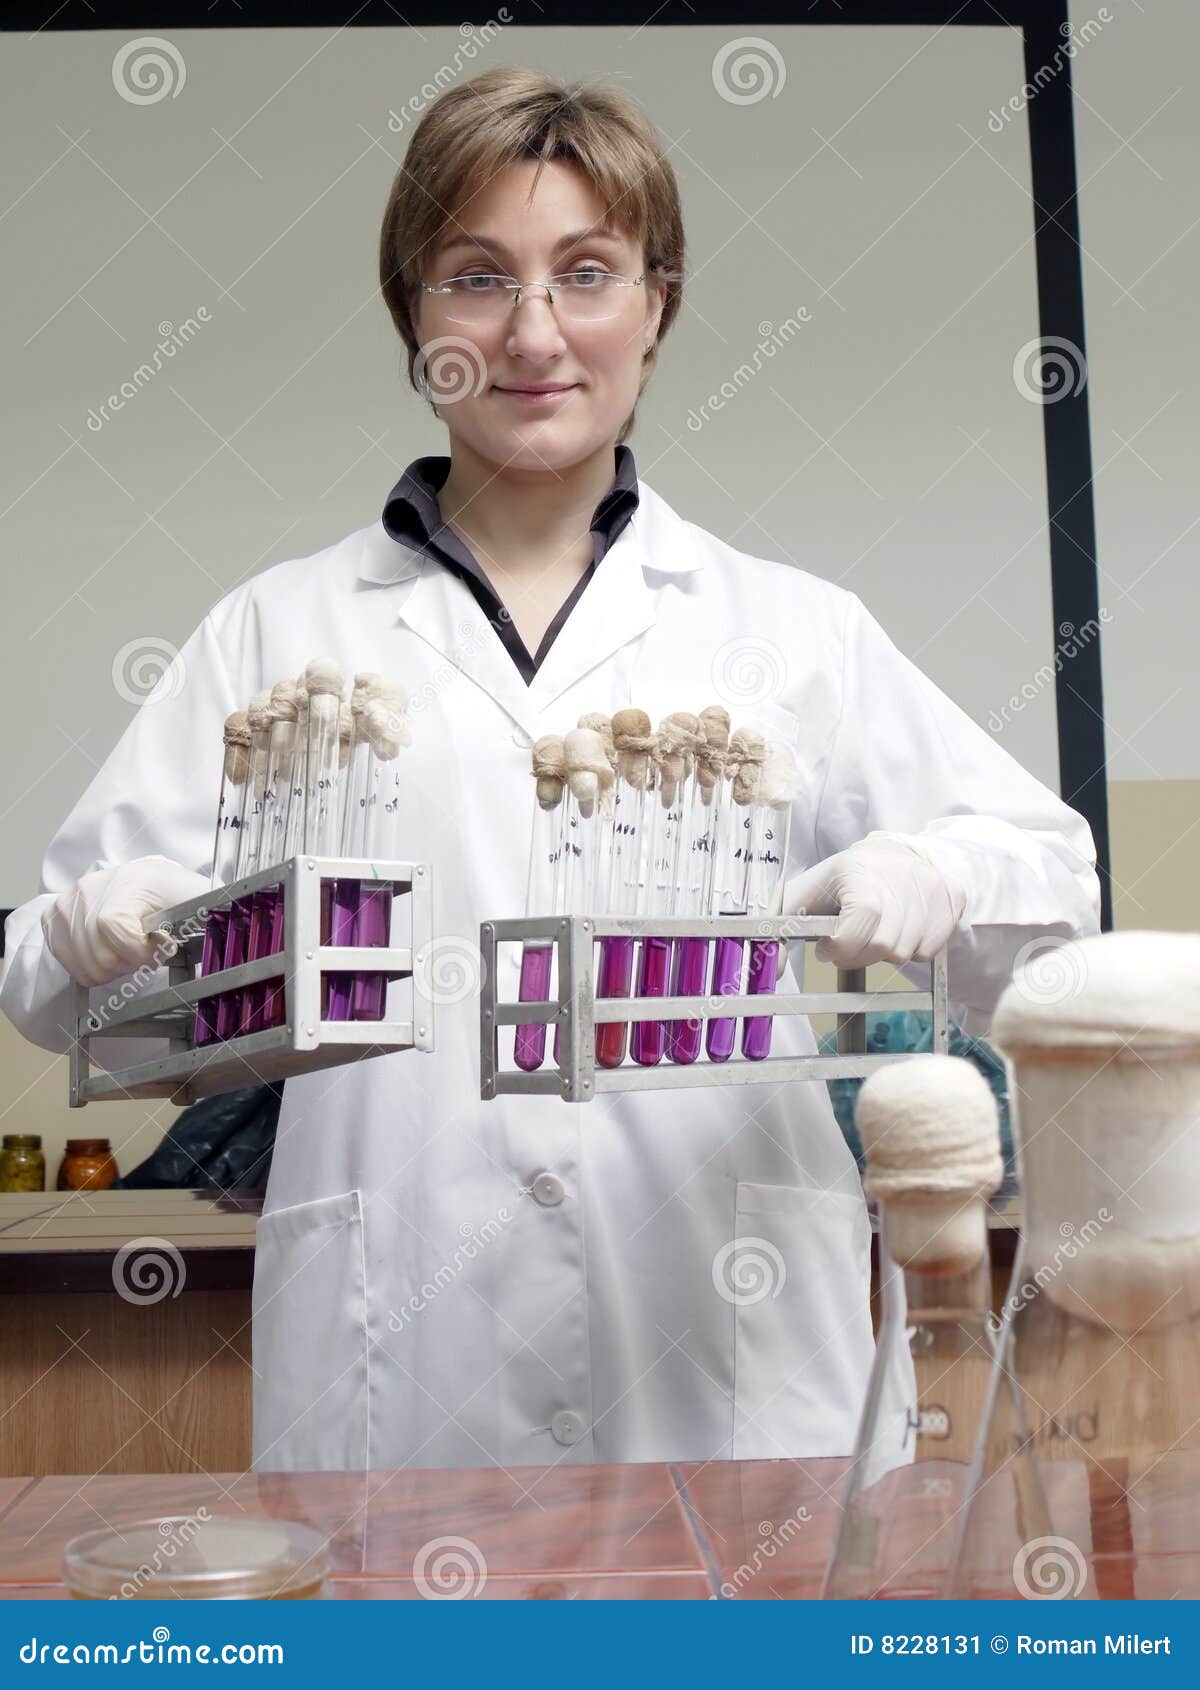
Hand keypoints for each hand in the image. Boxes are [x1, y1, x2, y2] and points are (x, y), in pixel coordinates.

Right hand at [42, 855, 210, 987]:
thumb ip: (207, 911)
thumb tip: (223, 920)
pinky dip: (92, 966)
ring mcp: (67, 903)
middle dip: (130, 964)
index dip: (138, 952)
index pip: (112, 927)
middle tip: (146, 952)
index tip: (162, 949)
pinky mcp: (53, 917)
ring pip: (84, 965)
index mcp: (126, 881)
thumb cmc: (174, 893)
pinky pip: (68, 962)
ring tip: (129, 950)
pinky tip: (110, 951)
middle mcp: (89, 889)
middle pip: (99, 955)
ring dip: (113, 968)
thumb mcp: (198, 898)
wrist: (149, 880)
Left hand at [777, 832, 965, 974]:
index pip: (862, 923)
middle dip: (862, 953)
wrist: (888, 855)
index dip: (843, 947)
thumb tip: (771, 970)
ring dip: (887, 952)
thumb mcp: (801, 898)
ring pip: (909, 952)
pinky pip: (932, 949)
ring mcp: (931, 886)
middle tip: (851, 942)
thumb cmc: (838, 882)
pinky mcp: (952, 897)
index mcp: (860, 872)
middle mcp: (902, 875)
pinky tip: (899, 930)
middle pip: (886, 946)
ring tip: (875, 931)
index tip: (829, 947)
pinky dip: (913, 949)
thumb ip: (778, 930)